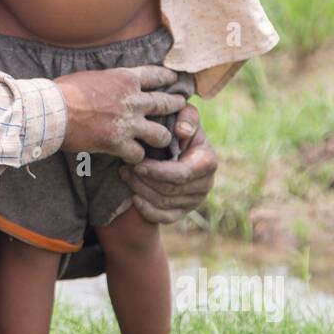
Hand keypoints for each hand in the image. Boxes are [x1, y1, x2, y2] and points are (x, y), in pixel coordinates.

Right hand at [54, 65, 184, 163]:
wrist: (54, 110)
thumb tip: (111, 83)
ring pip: (161, 134)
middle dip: (176, 105)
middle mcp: (132, 100)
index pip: (156, 75)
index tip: (175, 79)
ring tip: (160, 141)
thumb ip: (110, 81)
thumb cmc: (65, 91)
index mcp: (125, 79)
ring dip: (161, 138)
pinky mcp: (118, 143)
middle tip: (181, 107)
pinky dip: (136, 158)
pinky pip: (138, 154)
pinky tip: (132, 158)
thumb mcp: (93, 76)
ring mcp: (128, 123)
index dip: (168, 77)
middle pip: (165, 103)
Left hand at [117, 103, 217, 222]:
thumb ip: (187, 117)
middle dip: (144, 180)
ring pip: (164, 203)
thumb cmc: (177, 128)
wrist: (175, 146)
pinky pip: (165, 217)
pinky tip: (134, 197)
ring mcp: (195, 200)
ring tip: (125, 175)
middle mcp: (205, 184)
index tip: (137, 164)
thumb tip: (182, 131)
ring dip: (141, 190)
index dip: (158, 171)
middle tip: (125, 168)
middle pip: (170, 190)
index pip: (182, 174)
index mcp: (208, 162)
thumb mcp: (184, 116)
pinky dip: (147, 210)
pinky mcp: (183, 211)